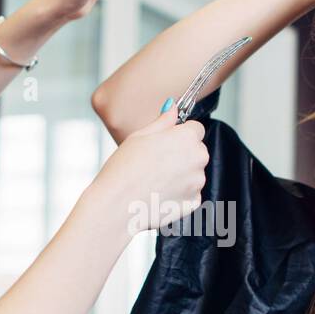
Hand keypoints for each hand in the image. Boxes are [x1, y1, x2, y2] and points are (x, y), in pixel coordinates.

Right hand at [91, 104, 207, 233]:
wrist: (117, 206)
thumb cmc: (123, 170)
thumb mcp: (140, 136)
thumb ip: (162, 121)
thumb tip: (173, 107)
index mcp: (186, 138)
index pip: (196, 129)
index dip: (180, 134)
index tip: (166, 141)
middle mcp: (198, 159)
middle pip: (197, 150)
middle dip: (182, 153)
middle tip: (156, 161)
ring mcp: (197, 183)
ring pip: (194, 172)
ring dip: (181, 174)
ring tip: (154, 179)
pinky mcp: (193, 202)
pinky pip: (191, 193)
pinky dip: (180, 193)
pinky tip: (159, 192)